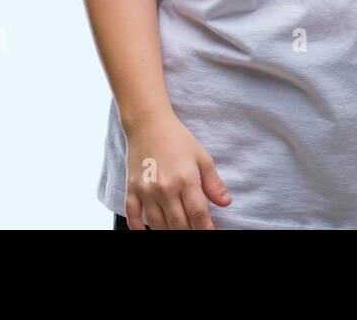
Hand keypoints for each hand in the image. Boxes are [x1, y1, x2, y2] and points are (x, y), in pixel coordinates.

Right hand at [122, 110, 231, 229]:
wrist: (148, 123)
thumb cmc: (178, 139)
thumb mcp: (202, 157)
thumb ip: (213, 182)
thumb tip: (225, 203)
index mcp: (186, 179)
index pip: (198, 214)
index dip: (205, 228)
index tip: (209, 232)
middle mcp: (165, 188)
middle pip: (179, 223)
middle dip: (188, 232)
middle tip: (193, 232)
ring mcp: (146, 190)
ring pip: (157, 224)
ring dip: (168, 232)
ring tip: (176, 232)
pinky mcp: (131, 188)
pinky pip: (132, 215)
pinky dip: (138, 228)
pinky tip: (147, 233)